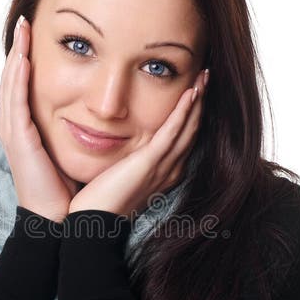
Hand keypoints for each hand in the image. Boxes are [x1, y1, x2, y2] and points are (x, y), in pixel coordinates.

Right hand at [0, 15, 80, 222]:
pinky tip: (23, 57)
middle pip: (13, 78)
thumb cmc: (67, 189)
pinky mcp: (20, 139)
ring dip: (16, 54)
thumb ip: (77, 129)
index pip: (23, 85)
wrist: (59, 218)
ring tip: (23, 28)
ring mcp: (14, 132)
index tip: (36, 33)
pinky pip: (17, 101)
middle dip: (19, 48)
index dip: (27, 59)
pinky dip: (18, 77)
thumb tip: (98, 115)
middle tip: (25, 21)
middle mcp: (16, 127)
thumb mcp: (71, 150)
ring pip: (11, 83)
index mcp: (27, 129)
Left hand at [67, 69, 208, 220]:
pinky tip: (191, 93)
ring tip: (205, 76)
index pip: (184, 138)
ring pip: (188, 128)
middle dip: (201, 102)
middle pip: (192, 130)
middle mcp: (170, 169)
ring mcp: (163, 167)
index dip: (192, 114)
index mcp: (164, 173)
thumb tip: (122, 147)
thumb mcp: (120, 176)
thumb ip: (128, 161)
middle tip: (206, 76)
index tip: (196, 90)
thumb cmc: (100, 202)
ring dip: (197, 100)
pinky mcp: (150, 163)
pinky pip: (172, 132)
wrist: (93, 223)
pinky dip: (183, 111)